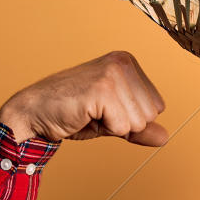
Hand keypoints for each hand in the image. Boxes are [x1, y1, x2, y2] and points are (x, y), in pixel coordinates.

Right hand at [0, 50, 168, 145]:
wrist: (34, 111)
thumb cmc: (71, 113)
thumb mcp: (112, 121)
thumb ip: (139, 128)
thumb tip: (165, 137)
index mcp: (128, 63)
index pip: (157, 107)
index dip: (131, 118)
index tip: (104, 110)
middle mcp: (123, 62)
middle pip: (151, 115)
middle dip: (124, 124)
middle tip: (95, 113)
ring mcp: (113, 73)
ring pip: (138, 122)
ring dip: (113, 127)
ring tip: (89, 112)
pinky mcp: (102, 88)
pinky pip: (122, 127)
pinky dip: (104, 129)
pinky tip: (84, 113)